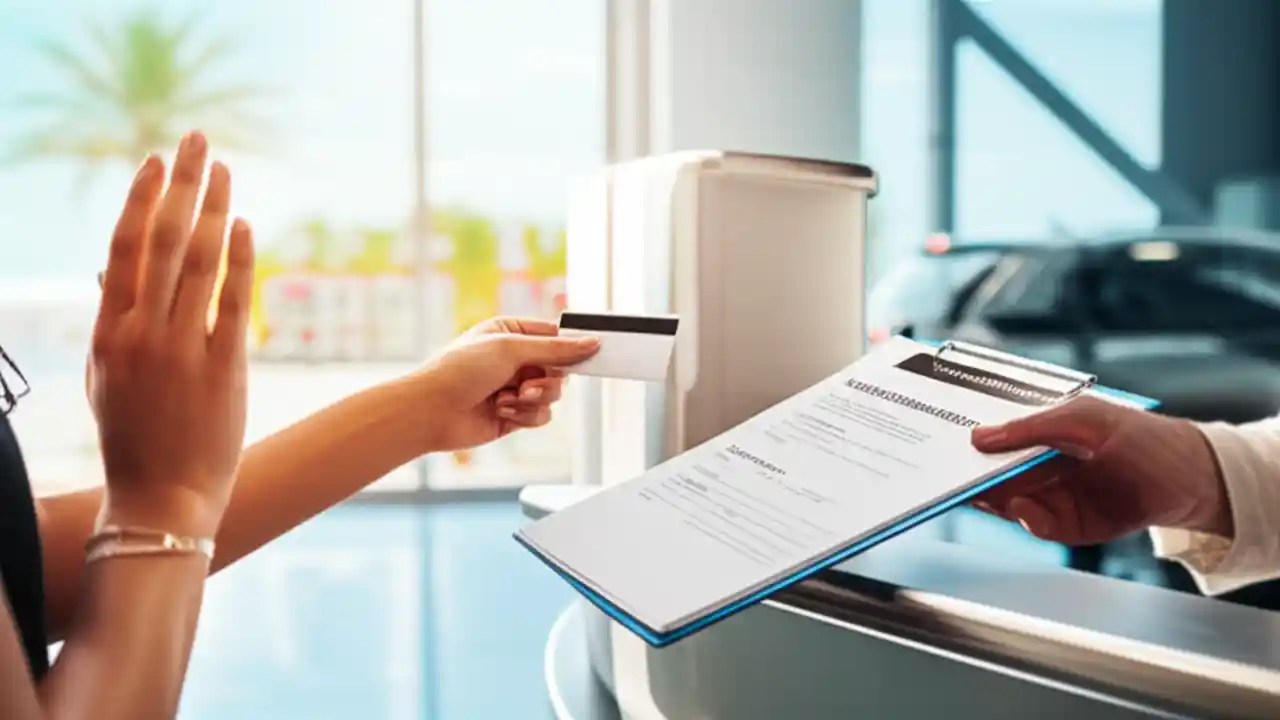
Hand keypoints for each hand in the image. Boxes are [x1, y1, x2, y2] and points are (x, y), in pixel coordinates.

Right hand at [90, 131, 254, 536]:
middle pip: (160, 240)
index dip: (139, 198)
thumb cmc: (134, 436)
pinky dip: (238, 260)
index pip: (123, 248)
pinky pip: (231, 303)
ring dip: (212, 208)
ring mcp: (181, 350)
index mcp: (109, 331)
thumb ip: (112, 318)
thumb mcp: (107, 375)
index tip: (155, 160)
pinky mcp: (222, 370)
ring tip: (224, 169)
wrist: (161, 500)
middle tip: (196, 138)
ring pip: (197, 262)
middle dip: (179, 183)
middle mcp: (142, 333)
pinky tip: (245, 224)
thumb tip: (111, 267)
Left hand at [416, 317, 599, 451]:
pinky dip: (524, 416)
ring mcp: (515, 388)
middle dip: (546, 380)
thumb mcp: (511, 348)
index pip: (556, 336)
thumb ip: (556, 349)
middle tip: (527, 383)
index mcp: (511, 333)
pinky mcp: (514, 415)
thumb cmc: (460, 370)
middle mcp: (515, 360)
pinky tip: (500, 411)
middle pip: (560, 369)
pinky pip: (541, 416)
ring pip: (553, 395)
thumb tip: (591, 343)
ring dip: (533, 400)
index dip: (572, 346)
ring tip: (507, 399)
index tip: (592, 353)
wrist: (431, 411)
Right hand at [970, 396, 1231, 544]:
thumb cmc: (1139, 435)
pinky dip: (1023, 519)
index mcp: (1037, 436)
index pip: (991, 440)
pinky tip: (1021, 508)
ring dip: (990, 499)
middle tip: (948, 475)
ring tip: (980, 492)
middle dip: (967, 475)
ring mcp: (1050, 498)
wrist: (1190, 477)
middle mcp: (1037, 468)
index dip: (967, 443)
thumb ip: (1030, 427)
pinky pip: (1034, 525)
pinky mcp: (1066, 526)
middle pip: (989, 474)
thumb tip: (980, 437)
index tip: (943, 445)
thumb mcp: (1081, 417)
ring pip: (1004, 502)